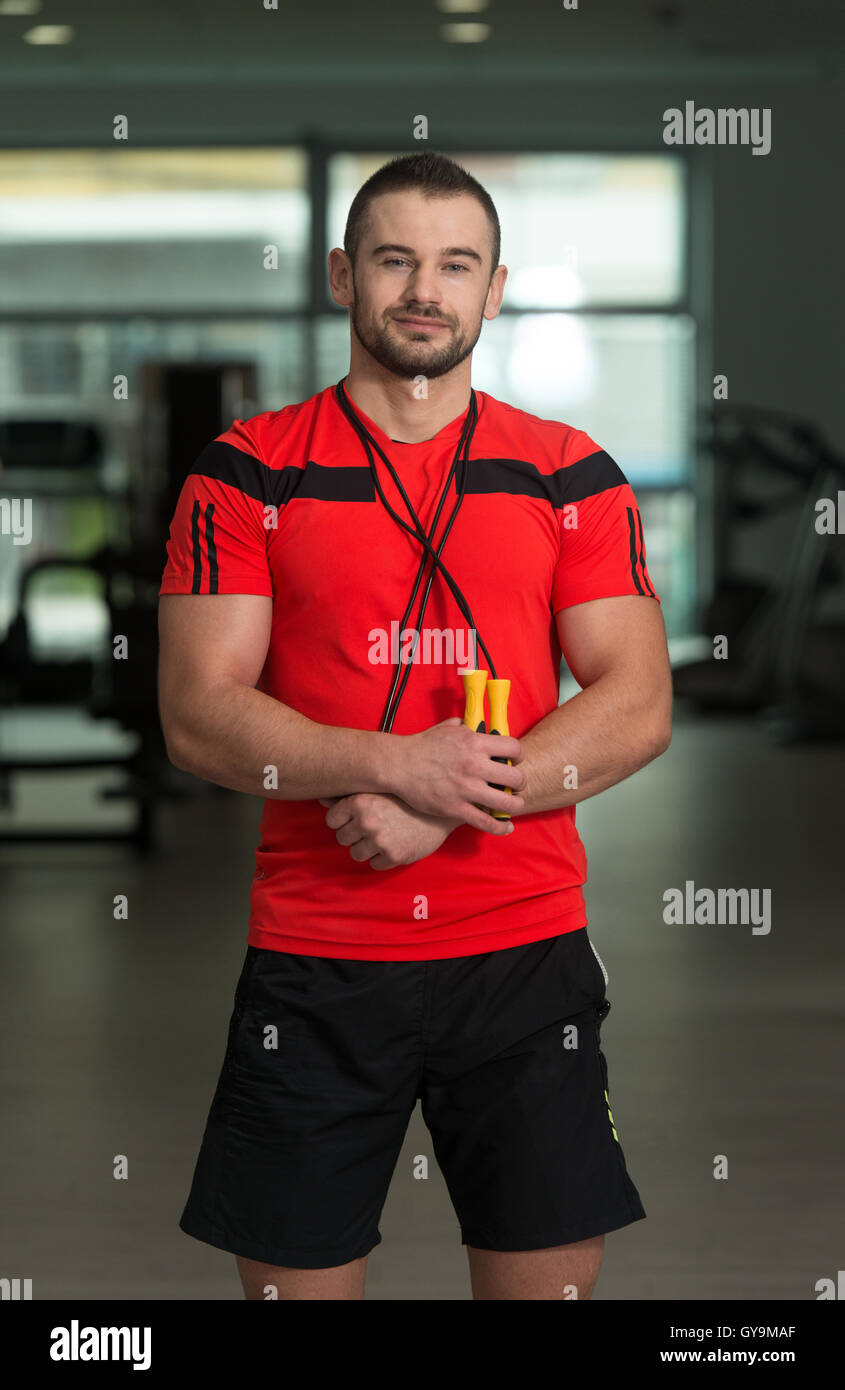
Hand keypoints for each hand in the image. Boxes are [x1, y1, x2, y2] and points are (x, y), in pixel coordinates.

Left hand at [319, 792, 462, 869]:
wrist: (441, 809)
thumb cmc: (406, 797)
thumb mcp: (377, 789)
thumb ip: (347, 793)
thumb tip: (320, 796)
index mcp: (360, 801)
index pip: (332, 820)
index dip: (344, 819)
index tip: (357, 816)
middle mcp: (367, 821)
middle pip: (342, 838)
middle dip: (355, 834)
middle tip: (375, 825)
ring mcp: (380, 840)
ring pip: (356, 853)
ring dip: (367, 848)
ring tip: (384, 835)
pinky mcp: (394, 856)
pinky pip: (375, 865)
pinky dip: (382, 858)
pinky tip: (394, 844)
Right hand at [384, 717, 524, 830]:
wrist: (398, 764)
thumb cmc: (422, 745)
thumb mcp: (448, 728)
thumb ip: (467, 727)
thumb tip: (478, 725)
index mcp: (474, 743)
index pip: (514, 748)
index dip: (518, 756)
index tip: (516, 761)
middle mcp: (475, 766)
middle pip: (516, 777)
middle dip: (520, 782)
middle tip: (516, 784)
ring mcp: (466, 789)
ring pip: (507, 802)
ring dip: (515, 804)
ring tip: (514, 803)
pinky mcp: (456, 808)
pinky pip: (486, 822)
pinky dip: (500, 826)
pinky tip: (507, 827)